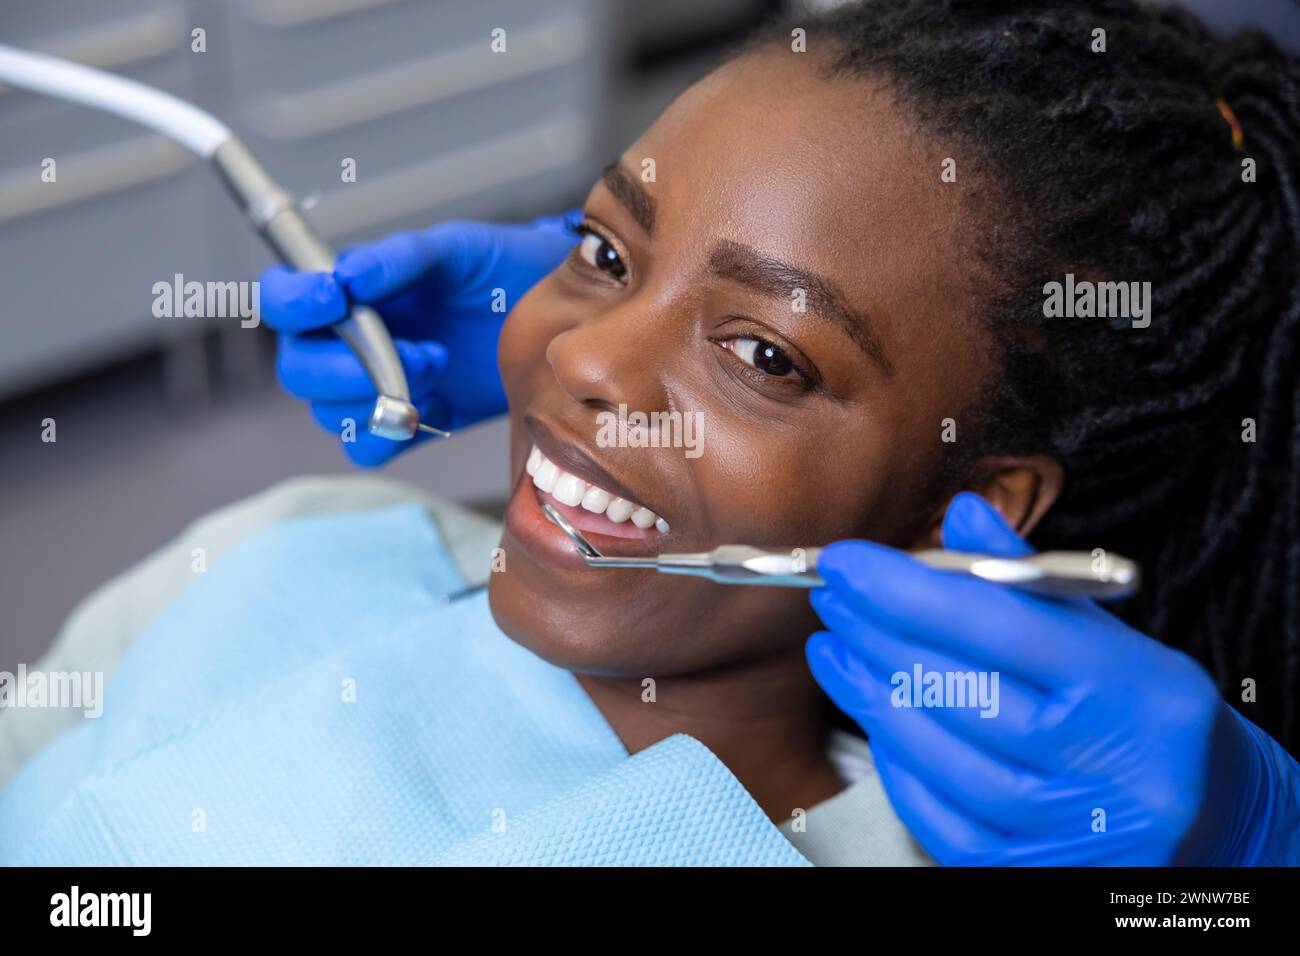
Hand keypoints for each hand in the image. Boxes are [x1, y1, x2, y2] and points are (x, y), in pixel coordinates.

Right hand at [260, 210, 579, 465]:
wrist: (554, 319)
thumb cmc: (500, 271)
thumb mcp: (456, 249)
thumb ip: (401, 259)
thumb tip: (348, 277)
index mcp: (346, 290)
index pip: (283, 299)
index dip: (293, 303)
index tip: (332, 299)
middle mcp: (347, 341)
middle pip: (297, 370)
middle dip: (344, 368)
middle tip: (415, 351)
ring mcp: (373, 386)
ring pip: (331, 414)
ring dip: (380, 397)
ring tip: (438, 364)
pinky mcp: (406, 423)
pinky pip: (368, 449)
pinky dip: (391, 434)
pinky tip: (435, 404)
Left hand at [807, 492, 1298, 864]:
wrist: (1209, 818)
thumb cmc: (1141, 712)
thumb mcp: (1108, 635)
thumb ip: (1029, 579)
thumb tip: (962, 512)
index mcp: (1137, 689)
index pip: (1000, 625)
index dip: (908, 589)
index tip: (846, 560)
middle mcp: (1111, 766)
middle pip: (960, 689)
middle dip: (877, 633)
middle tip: (832, 595)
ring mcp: (1072, 830)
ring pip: (940, 754)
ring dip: (871, 691)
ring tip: (837, 646)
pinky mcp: (1032, 872)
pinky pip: (937, 815)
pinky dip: (894, 759)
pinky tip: (872, 713)